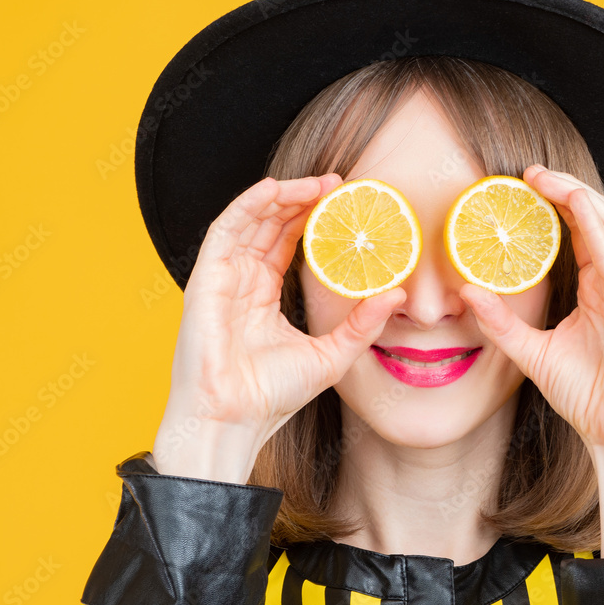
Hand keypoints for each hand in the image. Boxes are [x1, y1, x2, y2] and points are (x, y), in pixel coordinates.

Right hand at [153, 174, 405, 481]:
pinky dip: (249, 205)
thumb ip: (362, 324)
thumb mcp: (331, 355)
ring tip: (315, 183)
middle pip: (270, 226)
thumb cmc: (271, 397)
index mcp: (264, 297)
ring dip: (280, 197)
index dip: (313, 218)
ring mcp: (222, 279)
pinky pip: (226, 231)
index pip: (287, 243)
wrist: (234, 421)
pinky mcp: (205, 280)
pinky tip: (276, 190)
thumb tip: (398, 296)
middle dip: (302, 201)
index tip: (344, 201)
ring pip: (250, 221)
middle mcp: (241, 283)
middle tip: (337, 183)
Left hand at [458, 164, 603, 453]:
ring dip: (580, 197)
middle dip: (567, 189)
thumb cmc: (588, 394)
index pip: (584, 231)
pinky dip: (599, 228)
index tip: (523, 185)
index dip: (558, 203)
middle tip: (530, 172)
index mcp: (601, 288)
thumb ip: (501, 323)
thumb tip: (467, 293)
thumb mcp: (532, 352)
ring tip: (547, 179)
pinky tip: (577, 206)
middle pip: (599, 219)